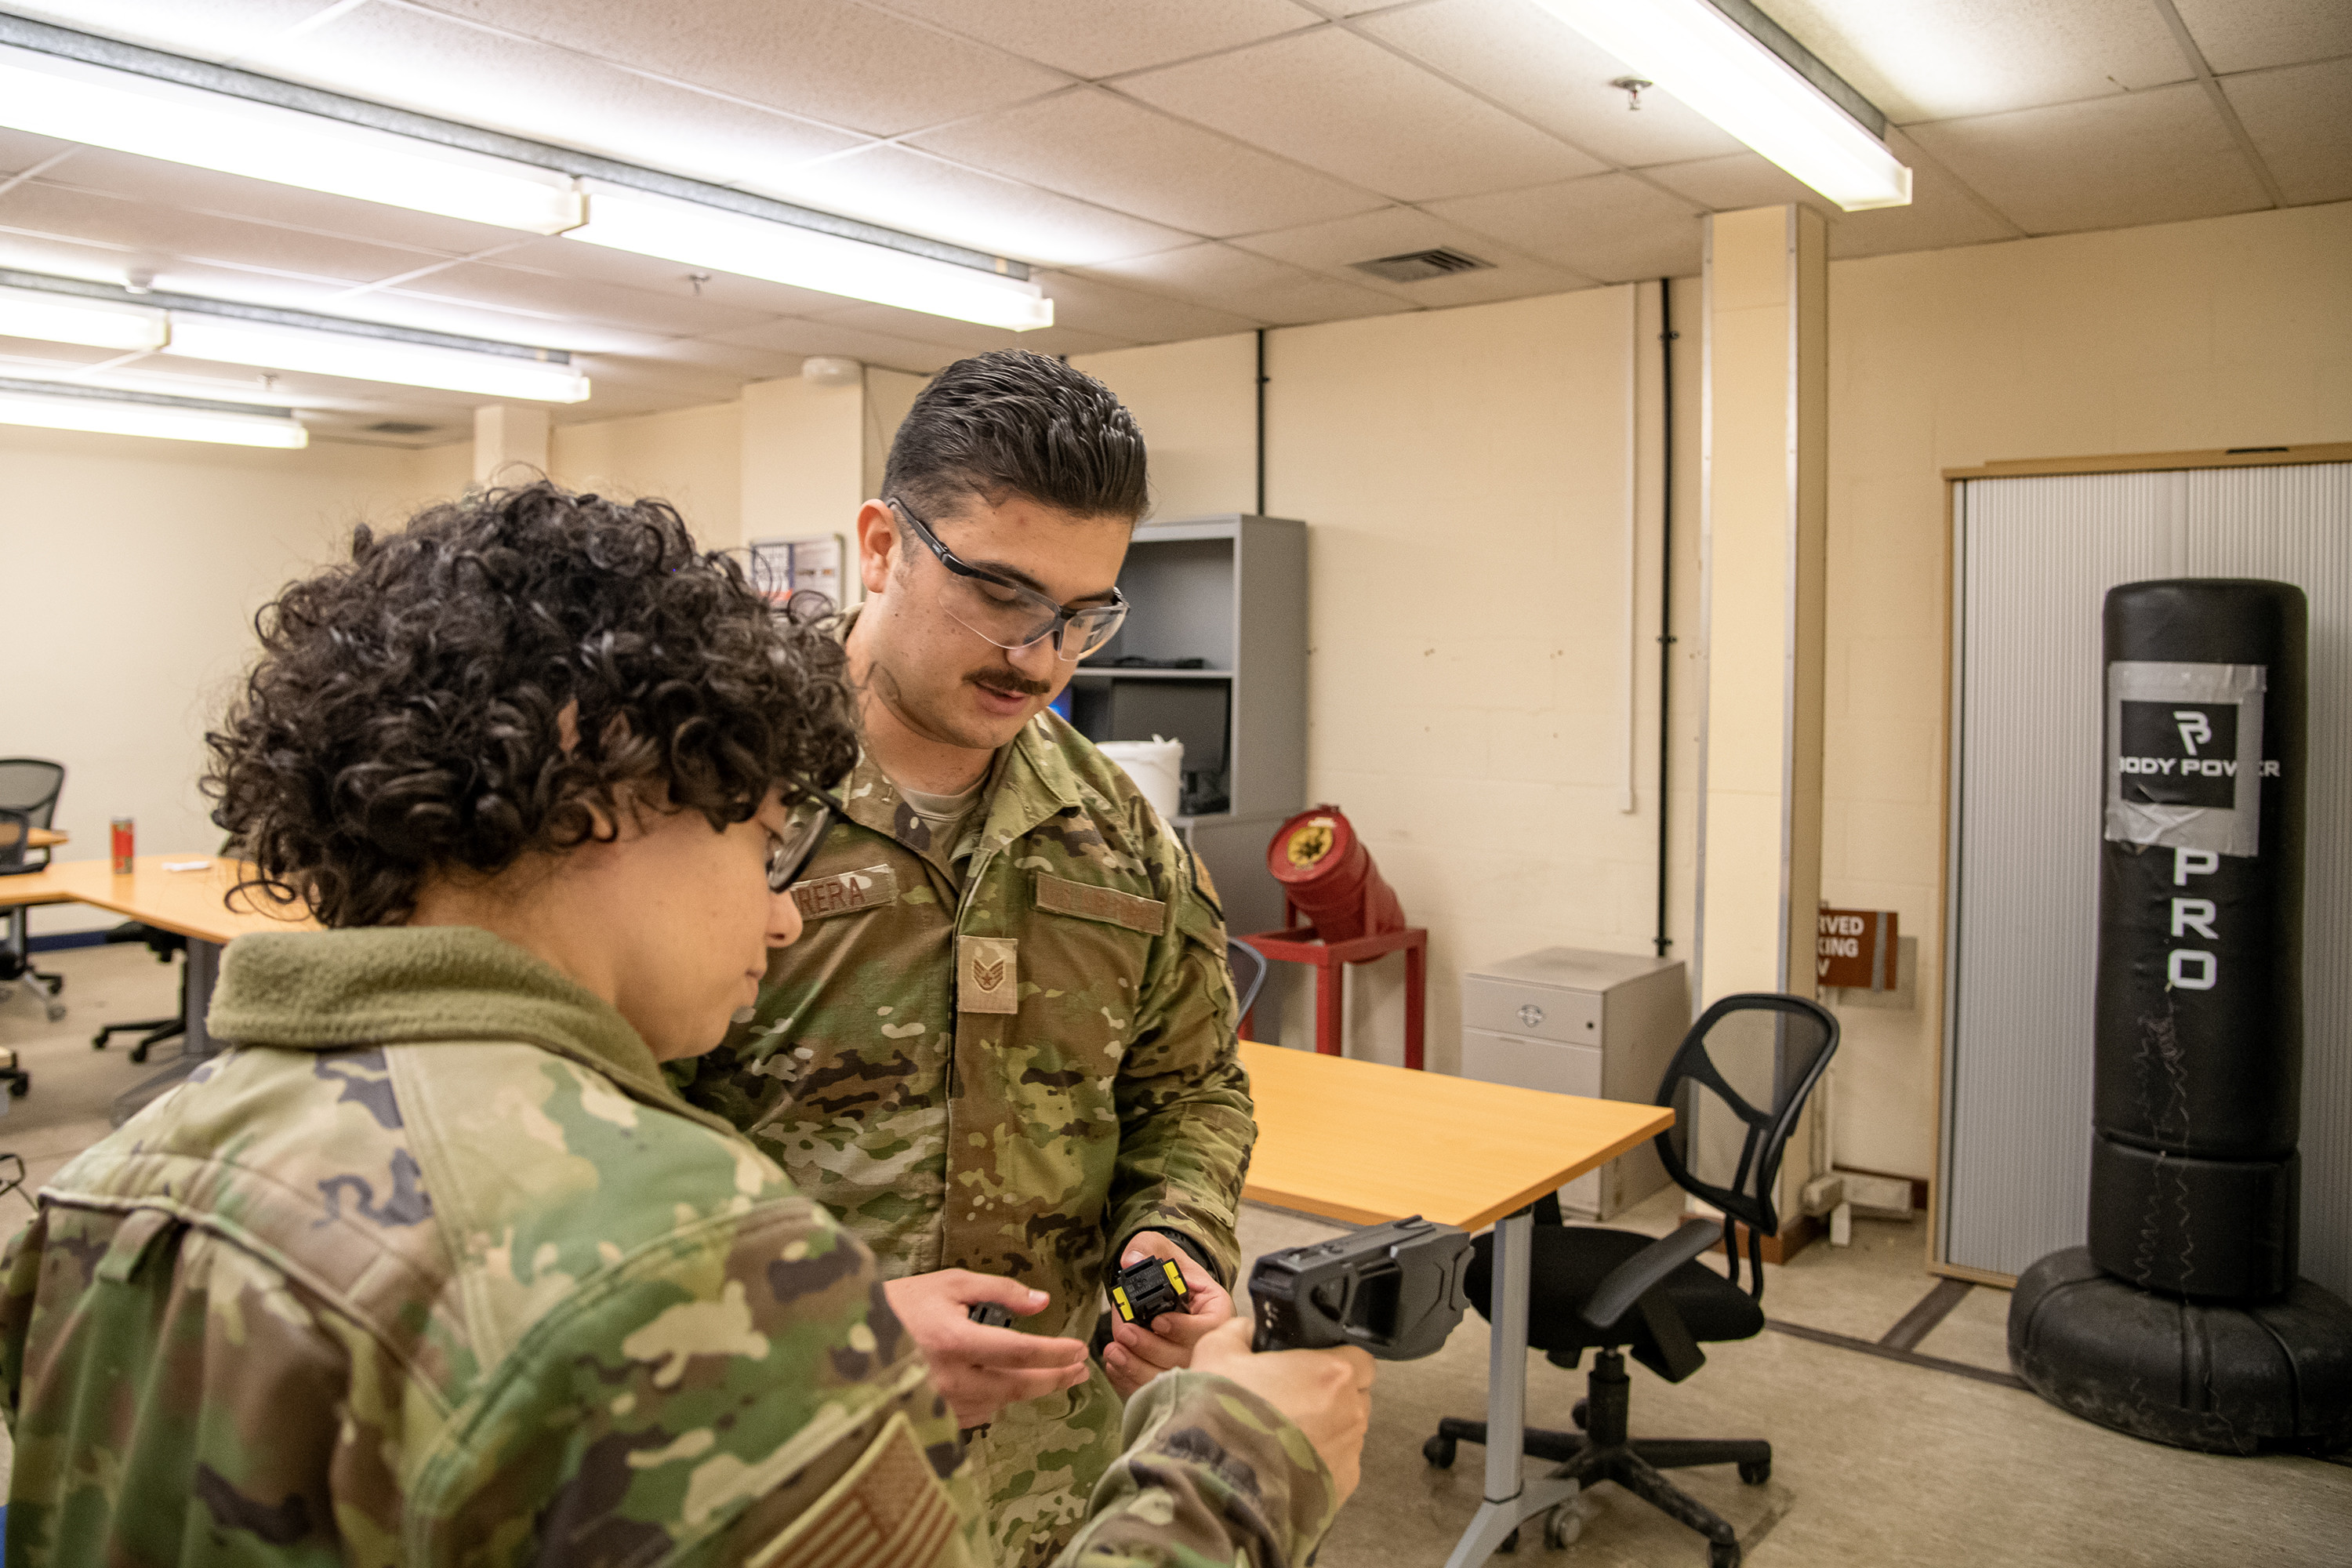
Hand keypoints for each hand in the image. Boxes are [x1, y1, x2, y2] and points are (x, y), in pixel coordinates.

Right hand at [881, 1269, 1090, 1428]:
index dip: (1055, 1353)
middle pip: (1017, 1386)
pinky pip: (974, 1412)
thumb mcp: (949, 1283)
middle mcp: (949, 1380)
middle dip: (1054, 1378)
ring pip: (998, 1402)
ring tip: (1051, 1377)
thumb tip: (1042, 1301)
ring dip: (1027, 1390)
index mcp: (955, 1341)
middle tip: (1080, 1370)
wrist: (847, 1337)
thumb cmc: (900, 1303)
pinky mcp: (931, 1418)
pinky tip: (1004, 1385)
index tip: (1080, 1350)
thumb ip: (999, 1291)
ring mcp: (939, 1405)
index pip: (1020, 1352)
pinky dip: (995, 1398)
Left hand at [1103, 1233, 1234, 1398]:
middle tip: (1125, 1333)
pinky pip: (1151, 1390)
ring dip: (1137, 1368)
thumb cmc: (1169, 1271)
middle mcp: (1209, 1342)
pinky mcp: (1170, 1380)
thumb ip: (1147, 1248)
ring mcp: (1189, 1365)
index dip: (1182, 1329)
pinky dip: (1129, 1382)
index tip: (1158, 1321)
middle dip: (1151, 1348)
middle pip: (1187, 1358)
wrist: (1163, 1290)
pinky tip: (1115, 1365)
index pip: (1209, 1328)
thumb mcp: (1162, 1250)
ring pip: (1169, 1380)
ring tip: (1114, 1351)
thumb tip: (1131, 1260)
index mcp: (1217, 1310)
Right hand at [1191, 1317, 1374, 1503]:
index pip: (1360, 1358)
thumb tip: (1246, 1330)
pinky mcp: (1342, 1485)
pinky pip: (1339, 1467)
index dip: (1337, 1360)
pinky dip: (1320, 1464)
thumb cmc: (1227, 1415)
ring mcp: (1350, 1452)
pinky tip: (1288, 1463)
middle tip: (1294, 1401)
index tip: (1312, 1367)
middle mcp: (1351, 1412)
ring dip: (1327, 1431)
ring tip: (1285, 1437)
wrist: (1224, 1481)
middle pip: (1357, 1396)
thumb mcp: (1216, 1353)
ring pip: (1348, 1433)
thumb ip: (1237, 1331)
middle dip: (1333, 1397)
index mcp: (1333, 1373)